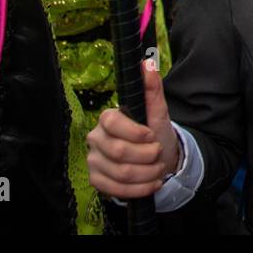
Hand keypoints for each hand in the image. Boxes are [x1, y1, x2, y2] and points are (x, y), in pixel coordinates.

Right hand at [86, 60, 178, 198]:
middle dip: (147, 156)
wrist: (158, 159)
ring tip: (158, 168)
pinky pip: (116, 190)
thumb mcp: (158, 111)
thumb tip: (147, 62)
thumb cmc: (155, 132)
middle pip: (119, 152)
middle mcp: (95, 138)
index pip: (112, 123)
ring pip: (121, 173)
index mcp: (108, 118)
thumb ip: (152, 88)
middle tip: (158, 153)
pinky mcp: (96, 181)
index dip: (136, 132)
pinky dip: (140, 189)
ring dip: (148, 174)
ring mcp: (94, 161)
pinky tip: (151, 183)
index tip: (152, 135)